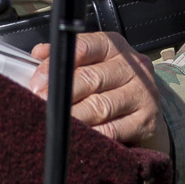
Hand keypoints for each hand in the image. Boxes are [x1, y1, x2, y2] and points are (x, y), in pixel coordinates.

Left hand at [29, 30, 169, 155]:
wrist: (146, 112)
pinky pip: (113, 130)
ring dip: (74, 117)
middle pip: (91, 78)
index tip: (37, 83)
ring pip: (100, 106)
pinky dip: (92, 134)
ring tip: (56, 123)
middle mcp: (133, 66)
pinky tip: (78, 137)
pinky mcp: (147, 121)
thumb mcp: (92, 63)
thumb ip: (67, 58)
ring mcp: (143, 94)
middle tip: (42, 105)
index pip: (84, 48)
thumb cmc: (110, 85)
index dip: (57, 65)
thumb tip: (39, 54)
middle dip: (62, 94)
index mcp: (114, 46)